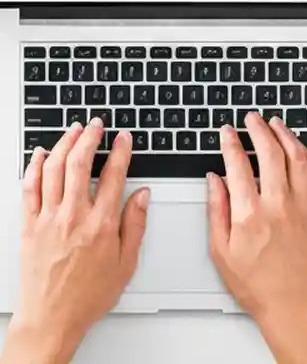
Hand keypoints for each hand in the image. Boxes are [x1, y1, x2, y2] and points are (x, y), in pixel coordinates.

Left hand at [0, 121, 148, 363]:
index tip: (124, 139)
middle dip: (89, 138)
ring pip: (53, 169)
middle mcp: (72, 217)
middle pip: (79, 164)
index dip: (121, 151)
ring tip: (73, 131)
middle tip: (96, 125)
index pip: (114, 175)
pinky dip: (34, 167)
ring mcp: (47, 220)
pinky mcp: (28, 226)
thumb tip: (141, 196)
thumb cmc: (87, 295)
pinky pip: (29, 188)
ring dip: (63, 144)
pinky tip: (40, 155)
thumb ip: (135, 225)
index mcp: (101, 225)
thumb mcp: (126, 263)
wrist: (51, 317)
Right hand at [206, 114, 306, 363]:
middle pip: (271, 154)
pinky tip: (300, 149)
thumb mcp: (221, 251)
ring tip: (276, 124)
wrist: (292, 302)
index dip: (231, 143)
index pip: (239, 166)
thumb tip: (214, 180)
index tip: (227, 132)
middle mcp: (279, 205)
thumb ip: (216, 211)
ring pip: (297, 159)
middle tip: (252, 119)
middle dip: (260, 129)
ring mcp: (302, 207)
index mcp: (250, 215)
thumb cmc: (256, 283)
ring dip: (286, 136)